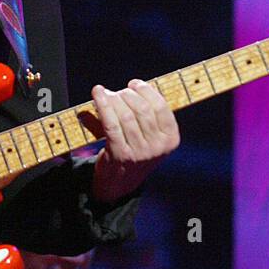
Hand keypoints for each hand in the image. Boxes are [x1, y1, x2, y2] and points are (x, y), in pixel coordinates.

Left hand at [83, 79, 178, 202]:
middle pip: (142, 109)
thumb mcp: (152, 138)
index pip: (160, 107)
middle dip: (128, 94)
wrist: (120, 184)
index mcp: (171, 139)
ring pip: (125, 115)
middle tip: (119, 92)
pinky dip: (102, 105)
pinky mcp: (120, 154)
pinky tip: (98, 93)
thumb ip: (149, 116)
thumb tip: (133, 87)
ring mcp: (140, 152)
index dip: (146, 91)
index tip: (134, 84)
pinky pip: (111, 124)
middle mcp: (158, 147)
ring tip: (107, 94)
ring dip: (113, 99)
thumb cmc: (135, 152)